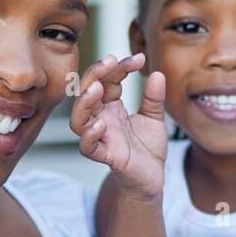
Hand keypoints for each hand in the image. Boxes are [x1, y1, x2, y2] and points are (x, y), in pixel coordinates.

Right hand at [70, 53, 166, 201]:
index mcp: (111, 107)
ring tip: (98, 88)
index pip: (108, 80)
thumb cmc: (147, 148)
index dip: (120, 67)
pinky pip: (88, 147)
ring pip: (78, 119)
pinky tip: (100, 125)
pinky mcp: (105, 156)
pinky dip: (89, 136)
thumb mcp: (154, 118)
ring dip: (84, 102)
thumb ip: (154, 98)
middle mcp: (101, 118)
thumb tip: (158, 73)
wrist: (151, 178)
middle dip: (95, 74)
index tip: (139, 58)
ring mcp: (101, 137)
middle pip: (86, 92)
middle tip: (111, 61)